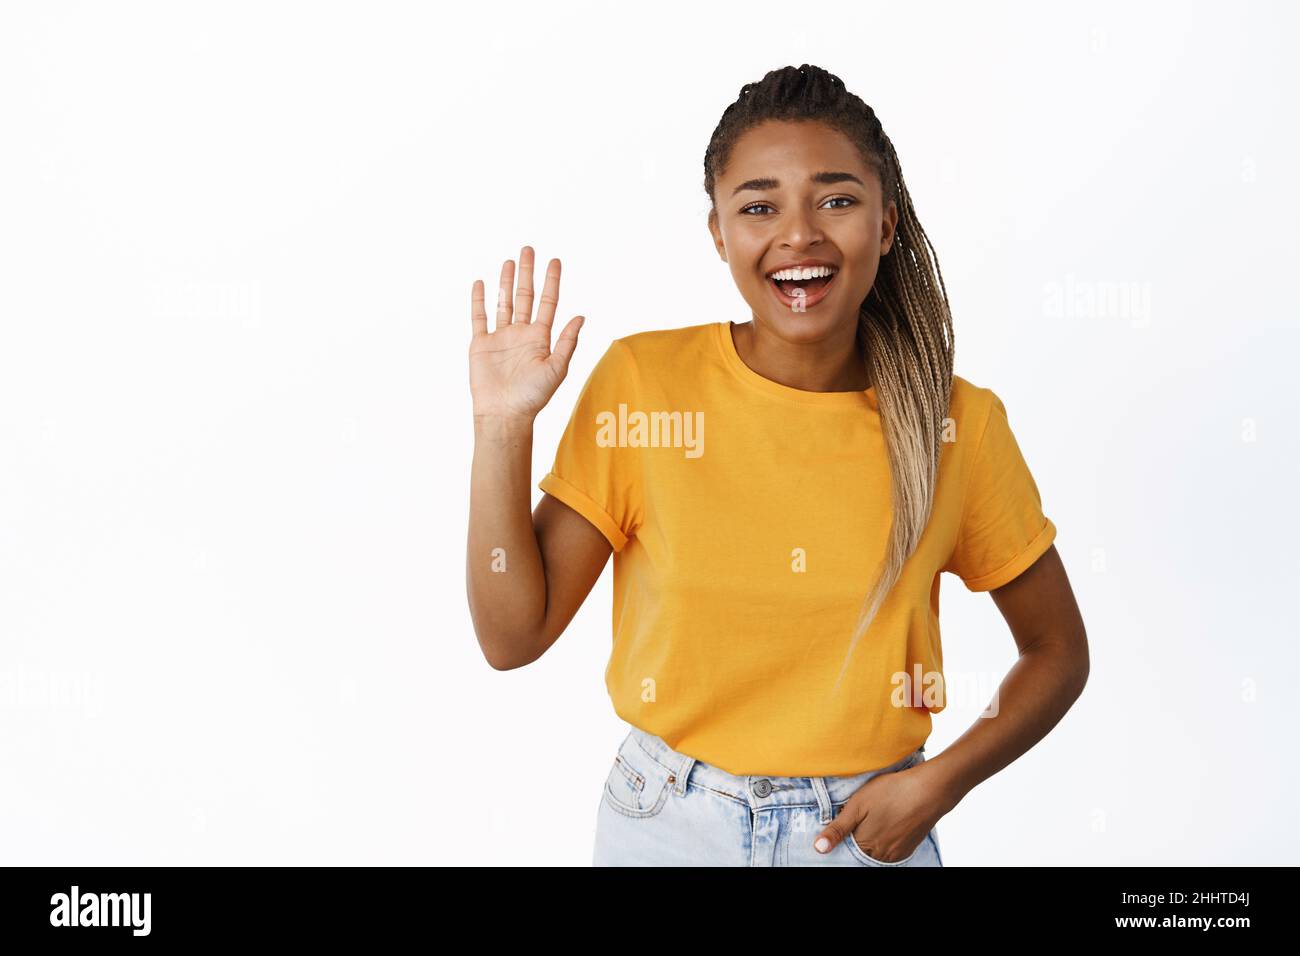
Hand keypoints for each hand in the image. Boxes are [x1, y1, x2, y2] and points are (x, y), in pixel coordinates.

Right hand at [469, 245, 583, 423]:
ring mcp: (500, 338)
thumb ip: (567, 342)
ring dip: (506, 282)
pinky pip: (479, 317)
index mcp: (541, 338)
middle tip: (529, 249)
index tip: (555, 261)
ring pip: (504, 302)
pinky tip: (481, 283)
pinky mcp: (481, 344)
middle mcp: (521, 334)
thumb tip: (581, 316)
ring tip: (509, 261)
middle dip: (528, 273)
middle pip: (525, 296)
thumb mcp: (557, 369)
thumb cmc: (533, 397)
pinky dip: (479, 300)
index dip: (551, 282)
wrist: (504, 414)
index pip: (547, 303)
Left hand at [813, 758, 947, 861]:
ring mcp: (896, 853)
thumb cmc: (892, 792)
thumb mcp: (858, 805)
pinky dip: (882, 840)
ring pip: (874, 852)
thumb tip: (818, 849)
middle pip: (859, 852)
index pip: (844, 850)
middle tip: (859, 818)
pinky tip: (885, 822)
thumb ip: (838, 829)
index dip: (840, 837)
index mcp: (865, 845)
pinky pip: (888, 850)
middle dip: (854, 839)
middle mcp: (880, 855)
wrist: (929, 790)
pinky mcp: (908, 848)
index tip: (840, 825)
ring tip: (873, 818)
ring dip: (869, 840)